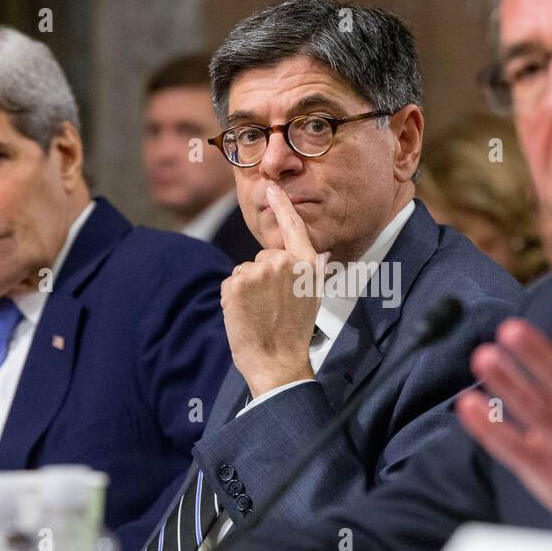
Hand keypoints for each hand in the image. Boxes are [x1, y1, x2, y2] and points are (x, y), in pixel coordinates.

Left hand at [220, 185, 322, 397]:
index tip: (271, 188)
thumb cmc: (294, 334)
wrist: (277, 362)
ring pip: (245, 270)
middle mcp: (283, 263)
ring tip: (259, 313)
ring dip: (246, 289)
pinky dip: (232, 298)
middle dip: (262, 276)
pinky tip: (245, 315)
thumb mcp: (312, 299)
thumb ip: (314, 271)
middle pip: (263, 256)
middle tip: (271, 306)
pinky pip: (230, 282)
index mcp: (305, 265)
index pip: (293, 228)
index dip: (282, 206)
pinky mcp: (237, 283)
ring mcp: (259, 271)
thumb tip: (321, 252)